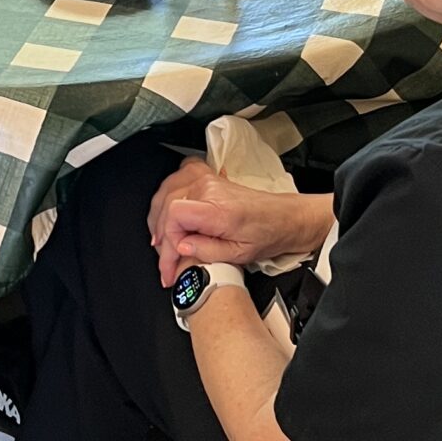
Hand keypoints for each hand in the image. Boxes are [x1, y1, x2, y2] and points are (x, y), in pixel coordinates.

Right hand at [148, 159, 331, 287]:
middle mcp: (210, 188)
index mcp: (219, 208)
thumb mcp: (240, 254)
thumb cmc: (268, 233)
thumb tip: (181, 247)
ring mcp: (207, 179)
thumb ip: (206, 251)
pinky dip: (165, 195)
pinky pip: (175, 179)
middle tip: (167, 263)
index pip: (175, 215)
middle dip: (162, 239)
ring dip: (158, 219)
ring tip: (162, 243)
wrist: (284, 217)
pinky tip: (165, 212)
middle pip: (167, 206)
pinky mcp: (206, 177)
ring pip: (166, 193)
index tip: (171, 263)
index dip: (168, 240)